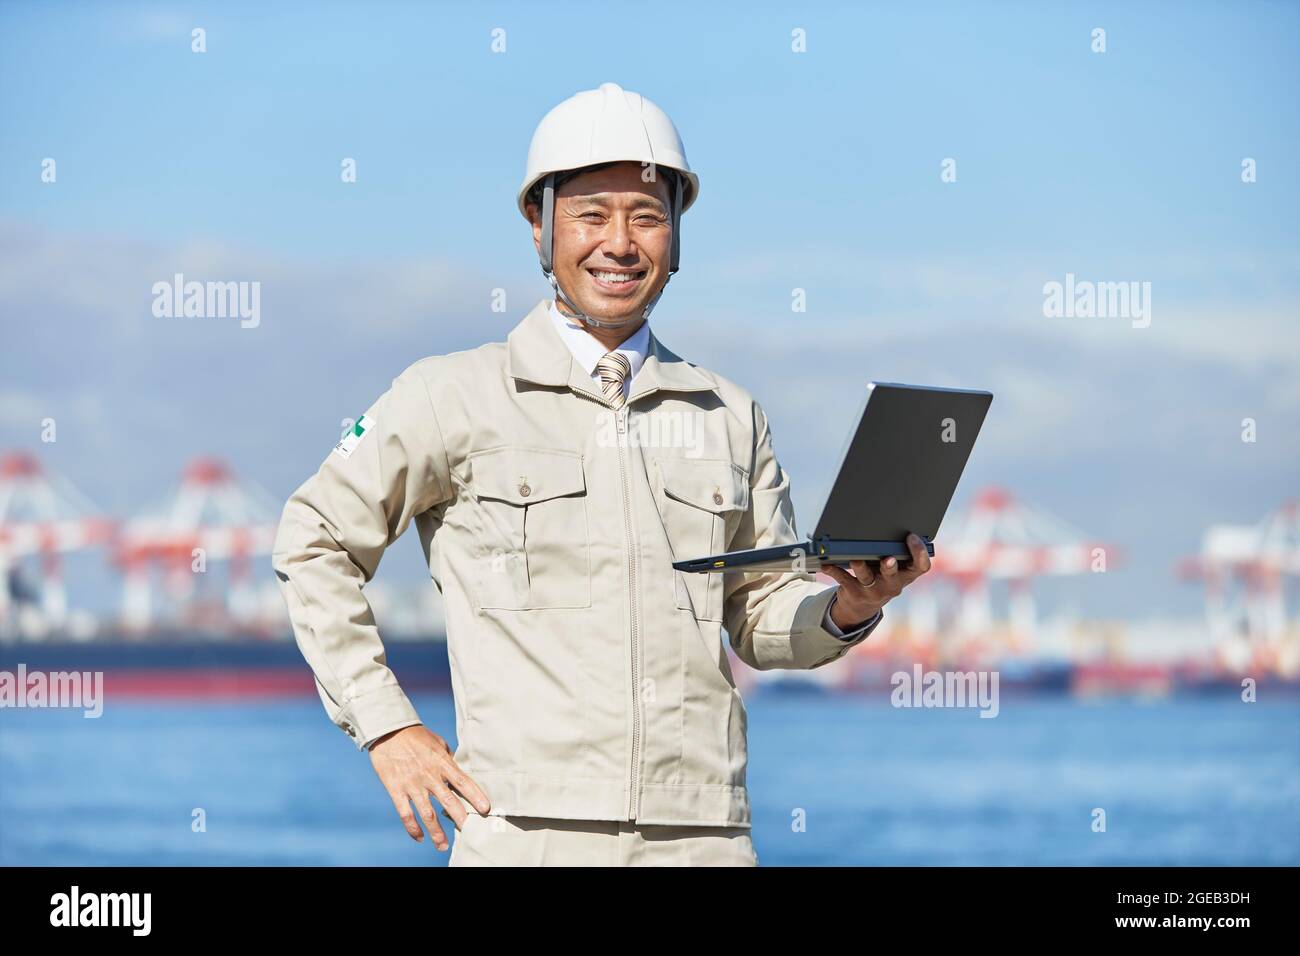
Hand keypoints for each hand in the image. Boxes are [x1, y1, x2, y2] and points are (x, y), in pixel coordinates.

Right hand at [367, 724, 490, 849]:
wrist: (388, 730)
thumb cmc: (416, 735)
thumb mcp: (437, 742)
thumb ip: (448, 759)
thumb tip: (460, 769)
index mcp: (441, 762)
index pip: (463, 781)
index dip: (475, 795)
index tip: (486, 808)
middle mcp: (429, 775)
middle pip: (448, 801)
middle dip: (460, 818)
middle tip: (470, 832)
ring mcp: (412, 784)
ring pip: (427, 813)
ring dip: (436, 832)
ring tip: (443, 846)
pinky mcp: (396, 789)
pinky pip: (405, 813)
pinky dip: (412, 828)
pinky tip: (419, 837)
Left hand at [822, 533, 931, 629]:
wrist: (862, 606)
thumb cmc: (880, 577)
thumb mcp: (893, 568)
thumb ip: (895, 552)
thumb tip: (883, 524)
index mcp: (906, 575)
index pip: (921, 566)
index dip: (919, 552)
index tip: (912, 536)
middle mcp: (892, 585)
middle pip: (893, 575)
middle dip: (890, 567)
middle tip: (888, 558)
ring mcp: (873, 591)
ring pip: (866, 577)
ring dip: (861, 567)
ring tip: (855, 558)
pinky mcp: (853, 592)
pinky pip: (843, 579)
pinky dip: (833, 570)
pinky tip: (826, 563)